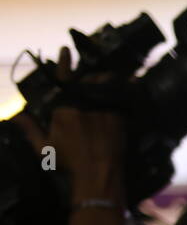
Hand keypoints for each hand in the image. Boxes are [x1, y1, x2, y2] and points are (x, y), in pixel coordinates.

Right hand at [38, 47, 125, 201]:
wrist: (99, 175)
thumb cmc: (69, 164)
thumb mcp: (44, 148)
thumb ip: (31, 129)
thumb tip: (16, 117)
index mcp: (65, 108)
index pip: (63, 78)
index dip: (64, 62)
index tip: (65, 50)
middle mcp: (86, 104)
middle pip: (89, 80)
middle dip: (89, 76)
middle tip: (90, 77)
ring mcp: (104, 110)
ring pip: (107, 86)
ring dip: (106, 81)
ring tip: (107, 81)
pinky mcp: (120, 118)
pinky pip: (123, 98)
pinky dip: (125, 90)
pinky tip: (131, 84)